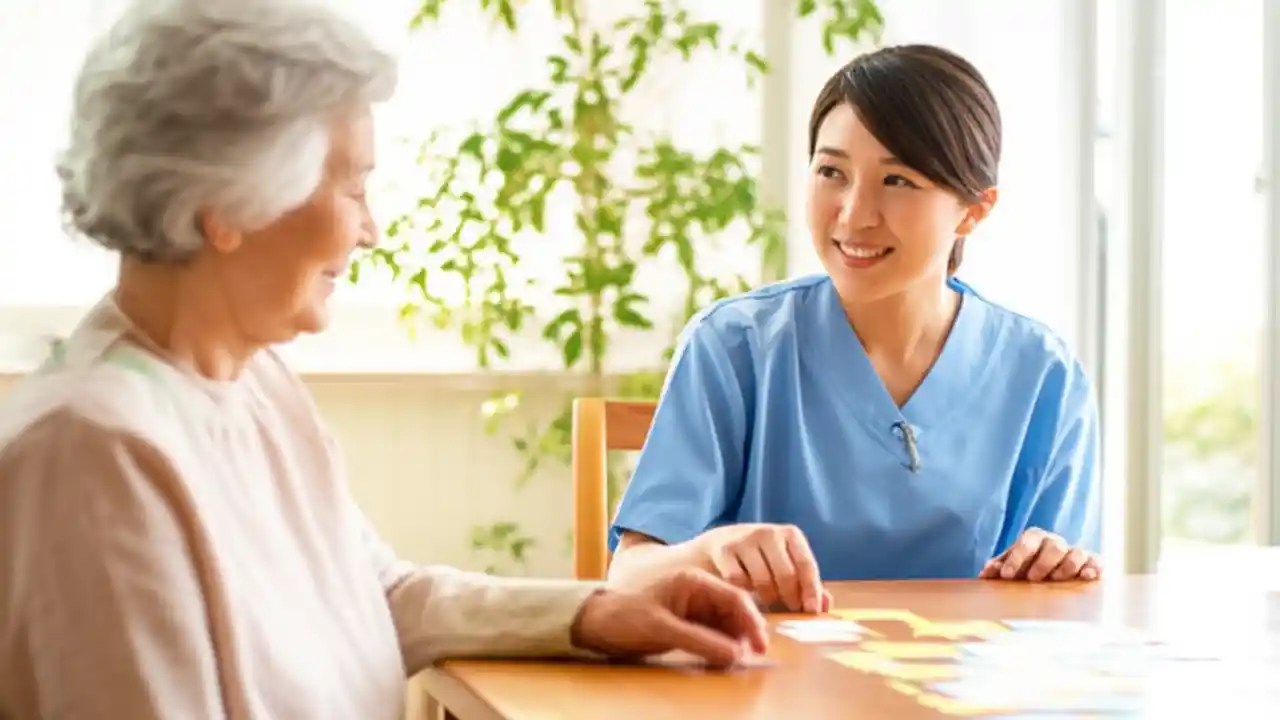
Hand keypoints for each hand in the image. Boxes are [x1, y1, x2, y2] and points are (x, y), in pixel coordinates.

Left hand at [570, 568, 768, 666]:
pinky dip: (719, 645)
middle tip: (752, 657)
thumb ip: (701, 641)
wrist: (594, 624)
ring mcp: (690, 606)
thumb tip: (736, 655)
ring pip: (723, 623)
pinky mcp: (685, 621)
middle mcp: (695, 591)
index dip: (751, 621)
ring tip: (736, 661)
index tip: (761, 644)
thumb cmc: (624, 617)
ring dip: (733, 641)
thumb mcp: (663, 630)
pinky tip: (722, 658)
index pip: (733, 597)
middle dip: (744, 632)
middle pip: (732, 610)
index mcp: (691, 580)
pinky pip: (711, 632)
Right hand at [697, 523, 826, 612]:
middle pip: (786, 575)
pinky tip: (745, 595)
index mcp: (790, 534)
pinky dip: (744, 594)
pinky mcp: (724, 550)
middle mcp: (768, 533)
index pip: (806, 564)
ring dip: (767, 600)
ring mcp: (744, 539)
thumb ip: (806, 585)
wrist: (718, 545)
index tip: (812, 611)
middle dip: (789, 599)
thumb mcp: (785, 565)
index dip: (811, 590)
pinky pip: (739, 583)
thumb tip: (826, 605)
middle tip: (787, 612)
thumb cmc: (760, 560)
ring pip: (763, 582)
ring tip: (766, 604)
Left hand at [979, 527, 1101, 581]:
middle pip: (1054, 546)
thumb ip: (998, 568)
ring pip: (1076, 553)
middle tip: (1033, 579)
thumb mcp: (1010, 568)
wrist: (1049, 574)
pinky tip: (1086, 577)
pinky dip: (1093, 568)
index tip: (1006, 575)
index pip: (1027, 540)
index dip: (1016, 557)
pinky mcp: (1091, 564)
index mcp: (1034, 539)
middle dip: (1042, 563)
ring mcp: (1074, 552)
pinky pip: (1096, 562)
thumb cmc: (1026, 569)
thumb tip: (985, 573)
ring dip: (1066, 567)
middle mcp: (1055, 543)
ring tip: (1055, 580)